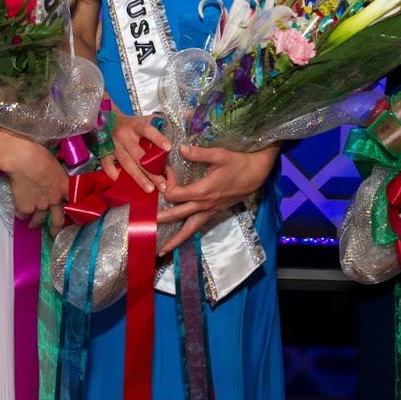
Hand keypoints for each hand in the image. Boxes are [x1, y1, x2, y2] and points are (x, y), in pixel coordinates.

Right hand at [0, 139, 69, 228]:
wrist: (24, 160)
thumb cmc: (40, 155)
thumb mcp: (55, 165)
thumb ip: (56, 176)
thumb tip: (53, 177)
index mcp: (65, 187)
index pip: (74, 203)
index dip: (74, 211)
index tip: (73, 215)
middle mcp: (54, 200)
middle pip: (58, 221)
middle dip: (56, 229)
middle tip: (54, 232)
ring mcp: (40, 206)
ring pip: (38, 220)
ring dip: (35, 224)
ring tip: (32, 225)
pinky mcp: (25, 207)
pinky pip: (23, 215)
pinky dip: (21, 214)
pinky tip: (19, 212)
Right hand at [103, 114, 169, 194]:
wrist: (108, 120)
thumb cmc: (132, 124)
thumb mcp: (144, 119)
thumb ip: (160, 124)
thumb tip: (181, 128)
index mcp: (136, 126)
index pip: (148, 130)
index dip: (158, 138)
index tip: (168, 148)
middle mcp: (125, 136)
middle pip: (139, 155)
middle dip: (152, 171)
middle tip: (163, 184)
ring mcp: (113, 146)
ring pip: (127, 164)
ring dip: (139, 178)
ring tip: (150, 189)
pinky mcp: (104, 153)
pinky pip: (108, 166)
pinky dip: (114, 174)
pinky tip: (124, 184)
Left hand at [156, 144, 276, 254]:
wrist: (256, 173)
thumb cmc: (238, 163)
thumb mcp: (219, 155)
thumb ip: (198, 153)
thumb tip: (179, 149)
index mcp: (202, 191)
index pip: (174, 194)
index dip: (166, 184)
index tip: (167, 171)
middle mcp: (204, 205)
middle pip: (177, 216)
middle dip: (160, 221)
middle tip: (143, 226)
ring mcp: (209, 211)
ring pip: (189, 230)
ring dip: (175, 240)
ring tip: (161, 250)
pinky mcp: (214, 212)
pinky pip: (197, 227)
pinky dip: (186, 234)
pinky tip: (179, 239)